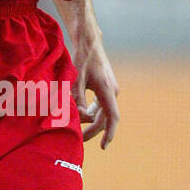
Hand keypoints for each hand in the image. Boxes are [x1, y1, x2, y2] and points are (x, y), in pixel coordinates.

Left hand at [72, 33, 118, 148]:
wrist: (89, 42)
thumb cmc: (82, 58)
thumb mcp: (76, 79)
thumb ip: (77, 98)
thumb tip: (81, 117)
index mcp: (107, 90)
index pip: (112, 117)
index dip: (109, 133)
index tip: (103, 146)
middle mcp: (112, 91)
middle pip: (106, 118)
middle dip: (95, 131)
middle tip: (80, 140)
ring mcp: (110, 90)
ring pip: (104, 112)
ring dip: (93, 122)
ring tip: (80, 130)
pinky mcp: (106, 88)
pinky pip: (102, 106)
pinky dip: (93, 113)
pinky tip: (83, 116)